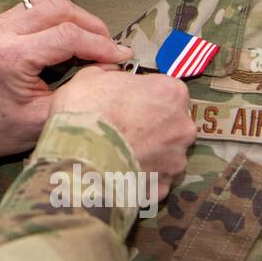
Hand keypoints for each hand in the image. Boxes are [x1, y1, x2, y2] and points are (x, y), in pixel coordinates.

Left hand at [0, 0, 132, 168]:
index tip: (122, 56)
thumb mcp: (45, 120)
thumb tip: (111, 69)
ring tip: (93, 40)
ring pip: (47, 0)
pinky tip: (72, 37)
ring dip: (76, 16)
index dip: (100, 44)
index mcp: (11, 58)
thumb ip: (78, 92)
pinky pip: (35, 6)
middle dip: (92, 26)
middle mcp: (0, 33)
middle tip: (110, 47)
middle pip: (59, 8)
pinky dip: (58, 16)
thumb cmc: (1, 129)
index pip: (67, 36)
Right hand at [49, 66, 195, 199]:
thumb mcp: (89, 76)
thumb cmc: (86, 111)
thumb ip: (109, 73)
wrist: (78, 159)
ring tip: (116, 154)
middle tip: (120, 127)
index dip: (142, 95)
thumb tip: (111, 74)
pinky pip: (154, 178)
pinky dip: (140, 176)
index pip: (164, 89)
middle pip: (169, 122)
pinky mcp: (164, 187)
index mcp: (171, 92)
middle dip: (150, 124)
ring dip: (146, 152)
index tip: (125, 101)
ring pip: (164, 152)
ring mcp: (176, 160)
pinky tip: (118, 173)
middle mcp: (182, 126)